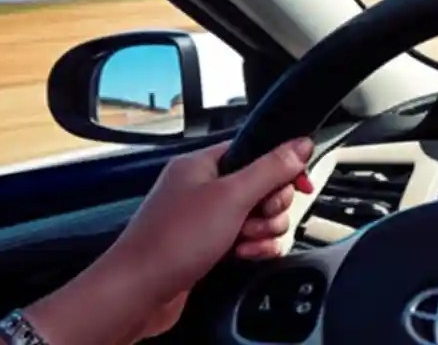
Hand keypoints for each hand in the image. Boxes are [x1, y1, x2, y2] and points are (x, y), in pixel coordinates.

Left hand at [22, 137, 313, 344]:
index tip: (299, 184)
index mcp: (203, 164)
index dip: (283, 167)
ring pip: (258, 217)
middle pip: (263, 187)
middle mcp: (203, 188)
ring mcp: (206, 219)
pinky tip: (244, 255)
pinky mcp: (209, 246)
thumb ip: (270, 168)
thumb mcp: (231, 197)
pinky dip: (253, 248)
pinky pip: (247, 240)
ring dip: (261, 231)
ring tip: (244, 241)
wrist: (138, 293)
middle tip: (255, 218)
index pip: (257, 151)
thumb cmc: (169, 242)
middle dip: (269, 207)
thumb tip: (300, 144)